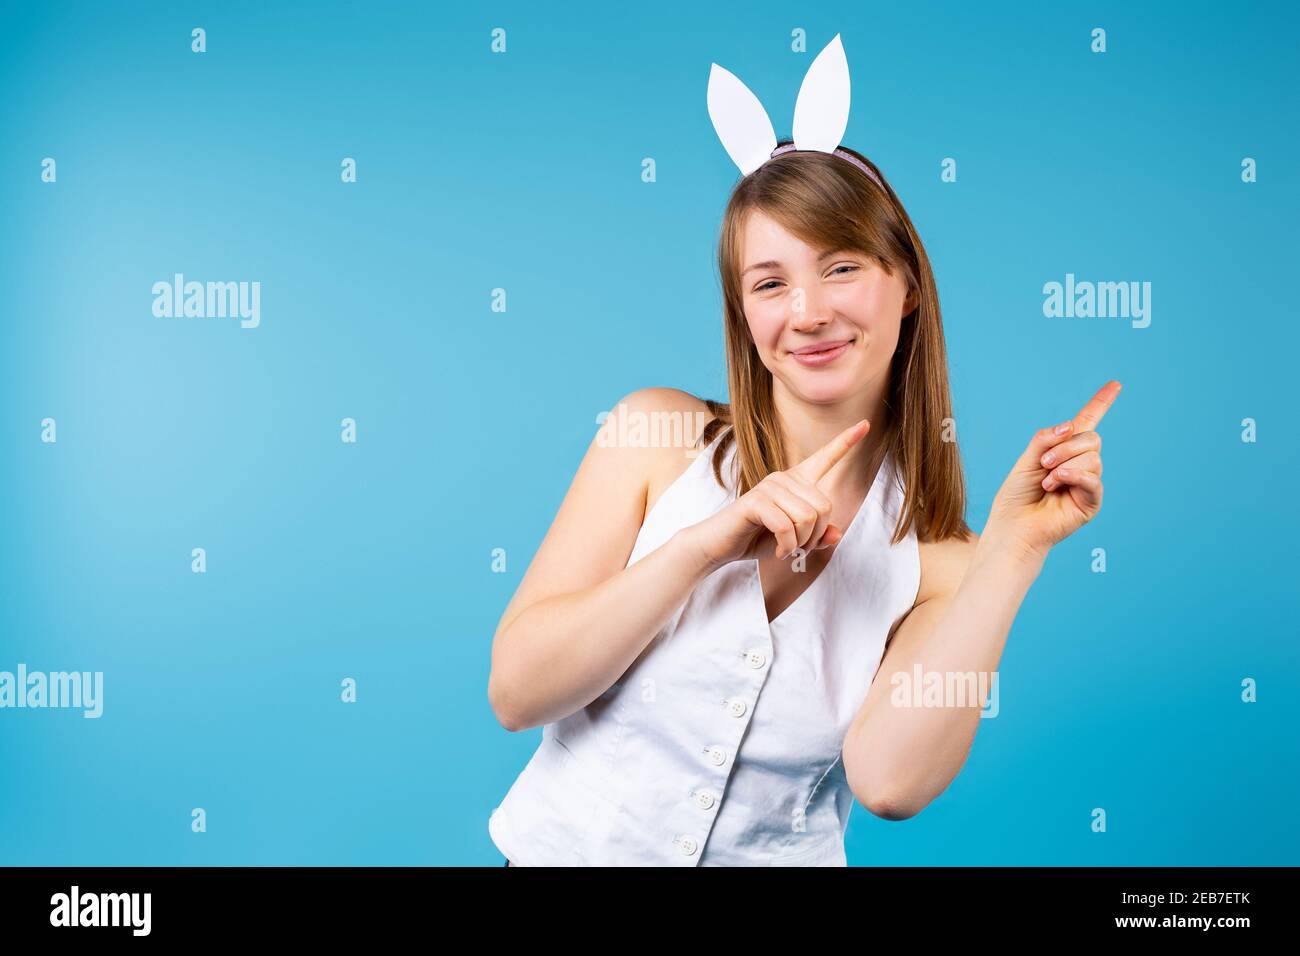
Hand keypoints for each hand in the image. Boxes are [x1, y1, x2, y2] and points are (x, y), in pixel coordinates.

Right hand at [683, 419, 870, 571]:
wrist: (720, 545)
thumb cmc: (756, 538)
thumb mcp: (794, 541)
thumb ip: (817, 537)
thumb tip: (837, 534)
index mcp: (796, 482)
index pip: (825, 458)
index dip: (846, 442)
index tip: (865, 424)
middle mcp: (784, 478)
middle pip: (824, 507)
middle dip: (815, 536)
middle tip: (798, 548)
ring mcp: (769, 487)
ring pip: (808, 518)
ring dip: (801, 543)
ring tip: (786, 548)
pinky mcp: (756, 501)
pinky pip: (787, 526)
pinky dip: (787, 546)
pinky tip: (778, 550)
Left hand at [984, 381, 1121, 563]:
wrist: (1013, 525)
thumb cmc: (1017, 495)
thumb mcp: (1027, 458)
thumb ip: (1046, 438)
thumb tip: (1070, 425)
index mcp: (1065, 451)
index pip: (1087, 422)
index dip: (1101, 403)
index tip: (1115, 384)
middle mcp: (1080, 464)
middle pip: (1091, 438)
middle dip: (1066, 446)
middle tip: (1044, 462)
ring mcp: (1088, 482)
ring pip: (1092, 456)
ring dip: (1064, 463)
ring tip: (1046, 480)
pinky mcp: (1091, 501)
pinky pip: (1093, 478)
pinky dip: (1073, 475)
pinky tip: (1056, 484)